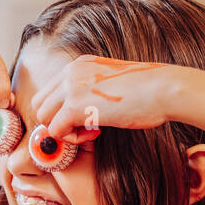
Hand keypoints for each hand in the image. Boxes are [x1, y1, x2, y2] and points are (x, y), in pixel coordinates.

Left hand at [31, 55, 169, 140]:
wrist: (164, 89)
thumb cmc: (148, 91)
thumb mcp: (112, 83)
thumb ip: (93, 92)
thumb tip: (85, 112)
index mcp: (79, 65)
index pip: (50, 91)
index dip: (62, 111)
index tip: (85, 118)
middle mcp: (71, 72)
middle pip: (40, 103)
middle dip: (57, 121)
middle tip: (83, 128)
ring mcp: (71, 87)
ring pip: (43, 117)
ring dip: (63, 130)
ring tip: (90, 132)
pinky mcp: (75, 106)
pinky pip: (56, 130)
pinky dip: (72, 139)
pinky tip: (94, 134)